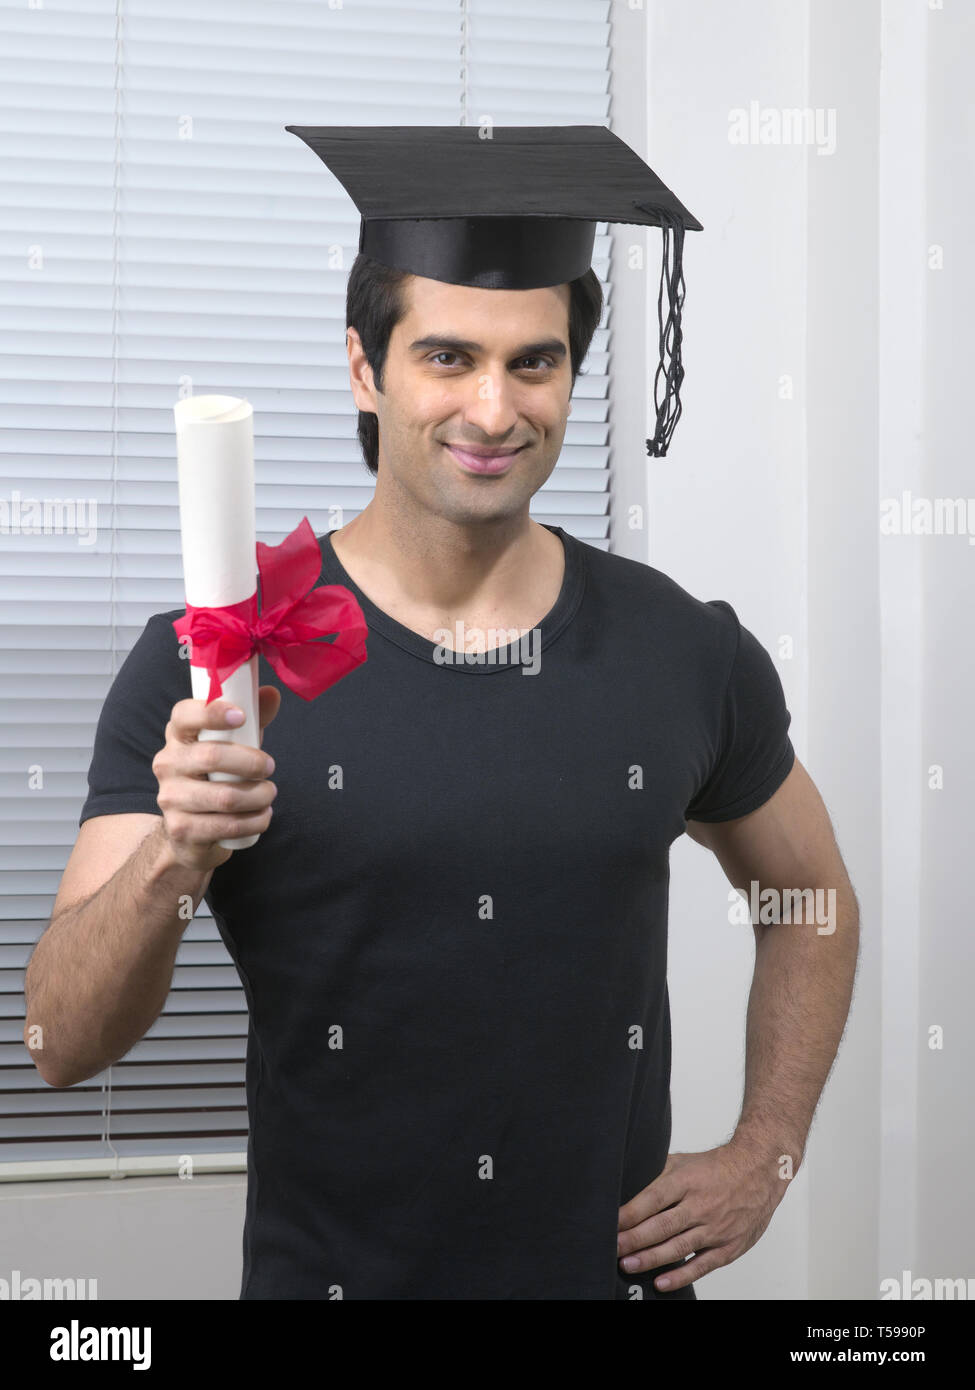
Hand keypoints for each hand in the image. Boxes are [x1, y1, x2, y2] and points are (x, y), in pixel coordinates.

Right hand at [152, 685, 280, 872]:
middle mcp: (167, 763)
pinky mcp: (181, 829)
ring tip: (269, 794)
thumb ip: (253, 718)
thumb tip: (271, 694)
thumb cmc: (217, 775)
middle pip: (211, 756)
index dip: (212, 713)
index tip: (241, 716)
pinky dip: (254, 821)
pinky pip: (226, 826)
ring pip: (224, 797)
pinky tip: (262, 816)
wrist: (192, 829)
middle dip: (250, 762)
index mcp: (178, 735)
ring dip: (258, 796)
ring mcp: (170, 798)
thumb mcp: (234, 743)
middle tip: (270, 767)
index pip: (184, 714)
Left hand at [616, 1140, 789, 1292]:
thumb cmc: (716, 1167)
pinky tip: (661, 1282)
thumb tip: (627, 1186)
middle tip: (612, 1248)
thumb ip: (657, 1174)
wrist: (758, 1172)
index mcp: (686, 1181)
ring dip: (650, 1258)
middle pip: (661, 1225)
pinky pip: (701, 1266)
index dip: (629, 1213)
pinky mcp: (728, 1246)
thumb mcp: (683, 1161)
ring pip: (677, 1247)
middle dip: (633, 1239)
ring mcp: (715, 1228)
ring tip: (627, 1265)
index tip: (610, 1223)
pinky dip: (680, 1275)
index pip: (652, 1199)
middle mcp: (700, 1205)